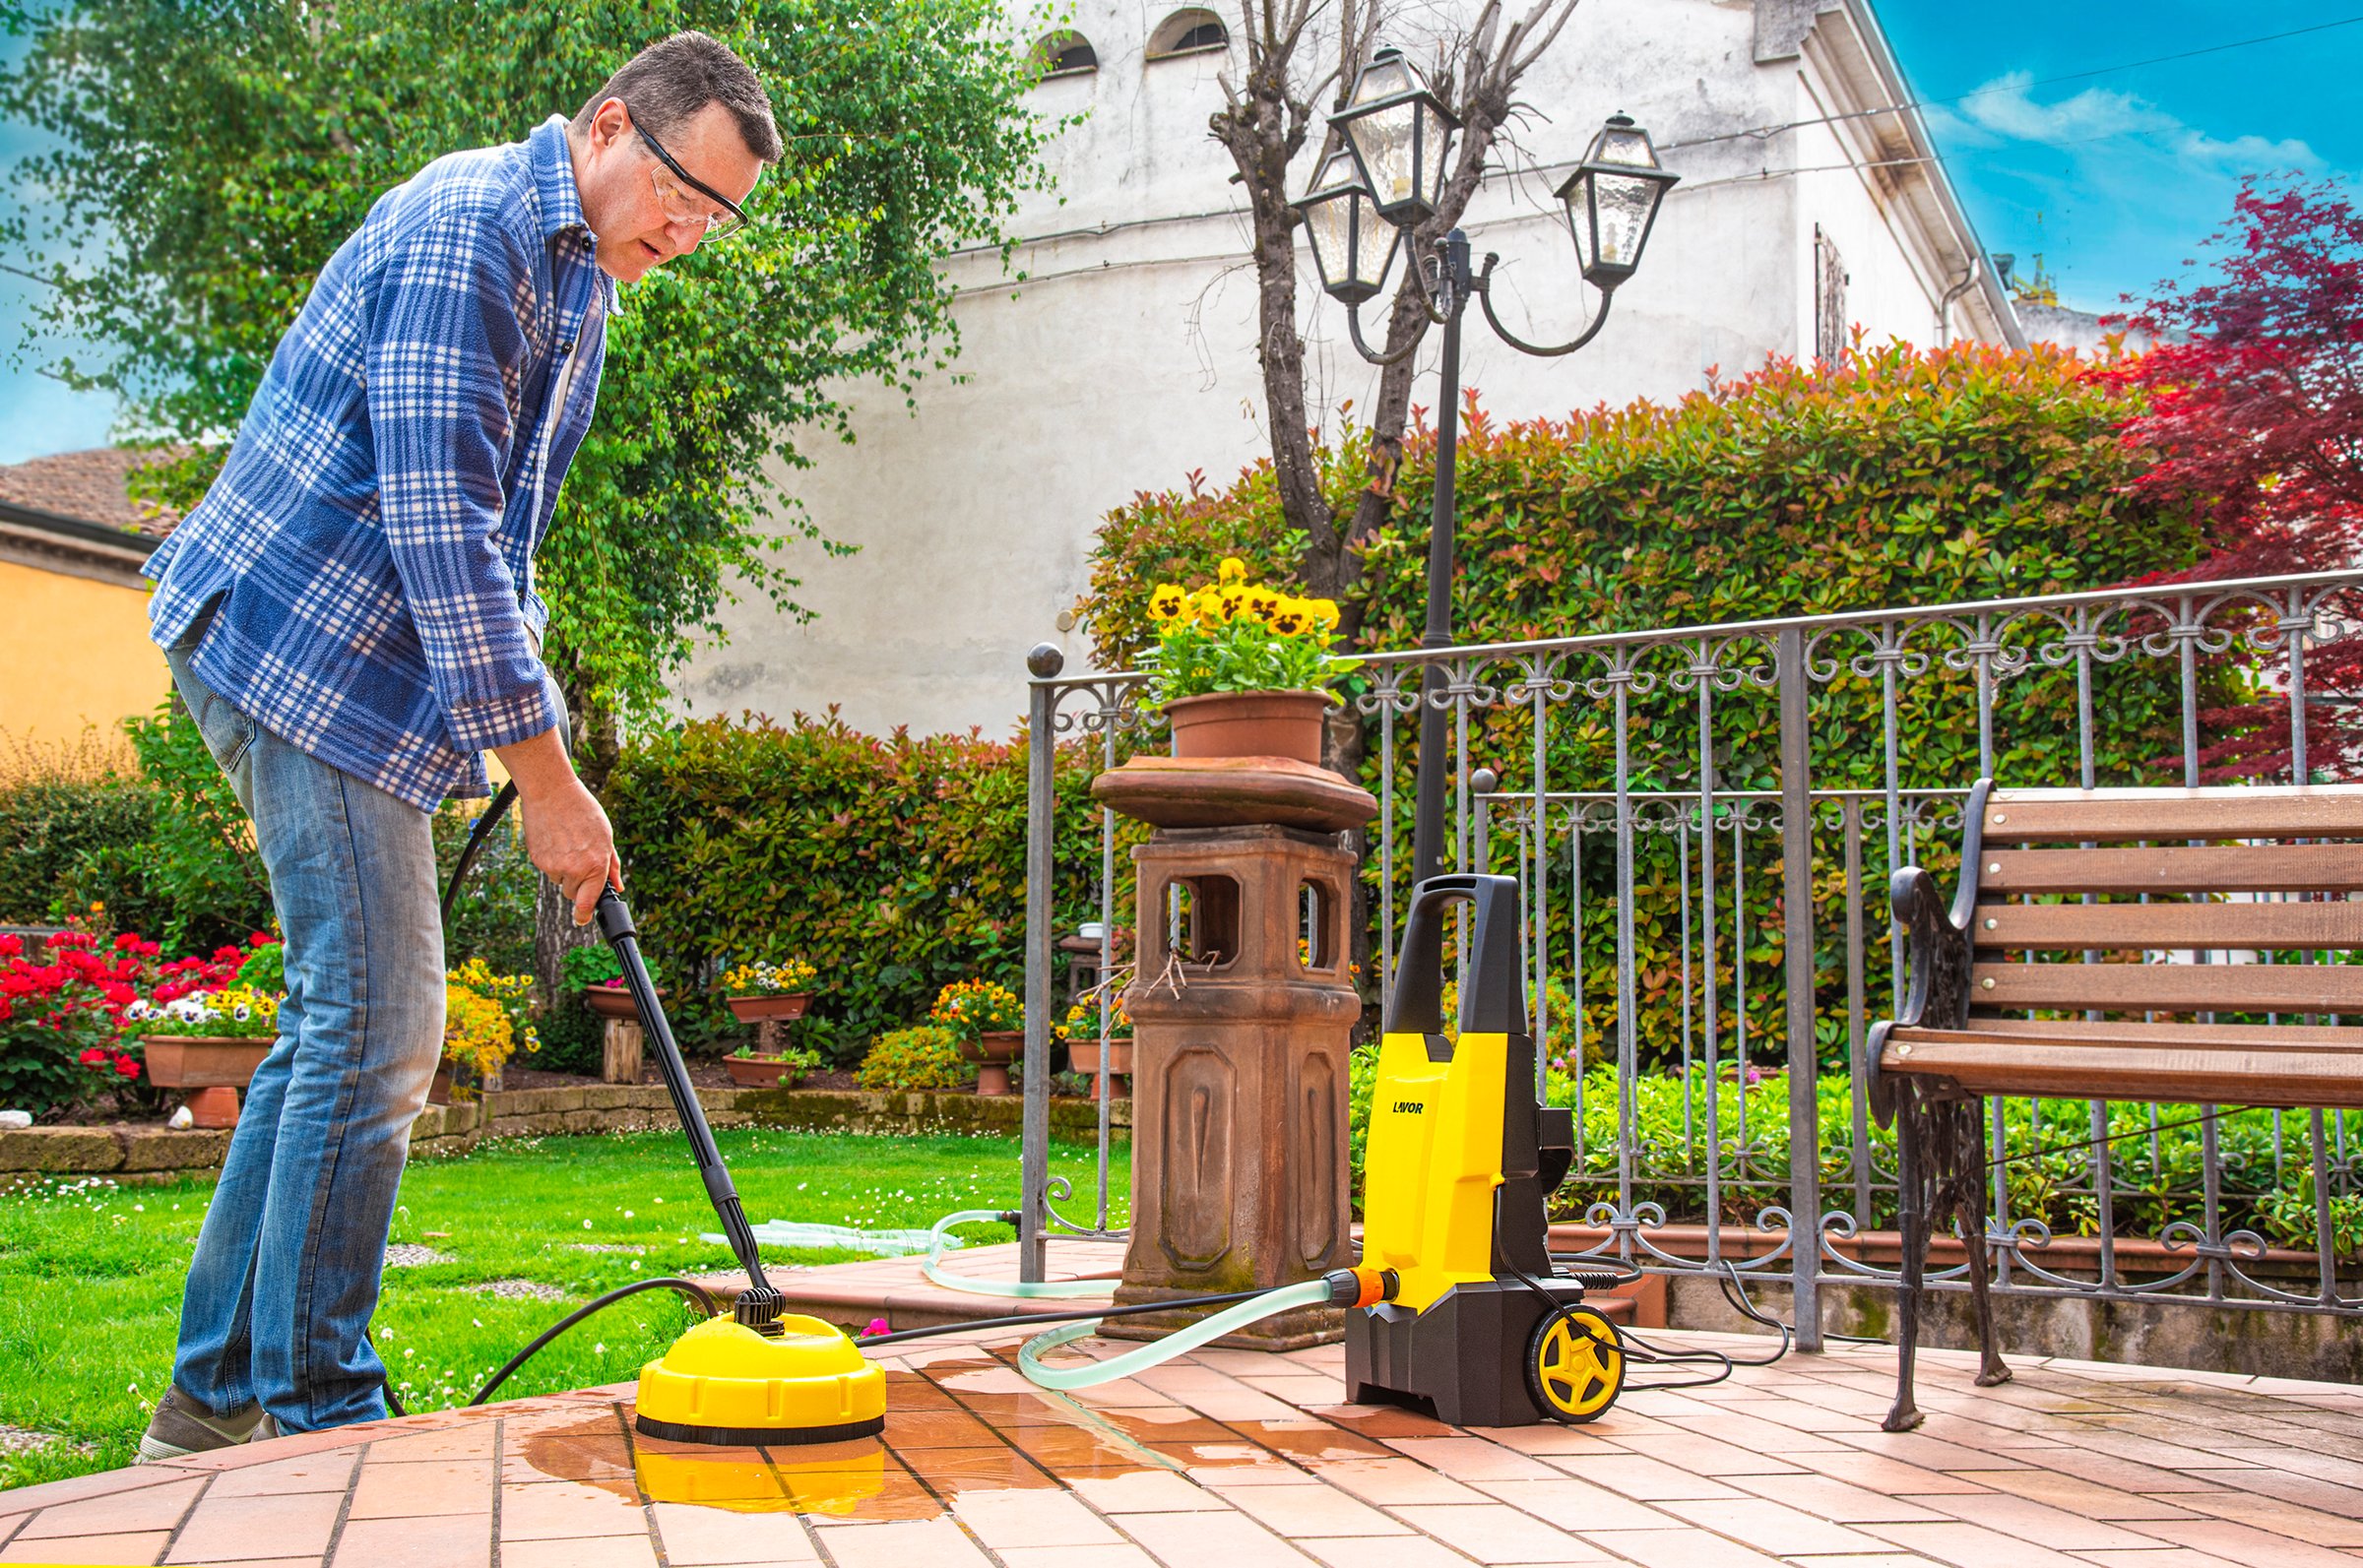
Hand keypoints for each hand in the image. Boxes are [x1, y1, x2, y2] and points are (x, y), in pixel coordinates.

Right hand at [493, 727, 621, 923]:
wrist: (551, 793)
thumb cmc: (583, 812)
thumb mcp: (606, 836)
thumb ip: (612, 865)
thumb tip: (618, 886)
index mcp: (596, 864)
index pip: (588, 901)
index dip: (585, 915)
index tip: (583, 920)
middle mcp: (574, 869)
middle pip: (573, 894)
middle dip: (578, 883)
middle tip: (579, 858)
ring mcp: (553, 866)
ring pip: (560, 880)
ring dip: (564, 870)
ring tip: (567, 843)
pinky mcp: (537, 859)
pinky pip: (547, 869)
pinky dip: (551, 860)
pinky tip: (555, 840)